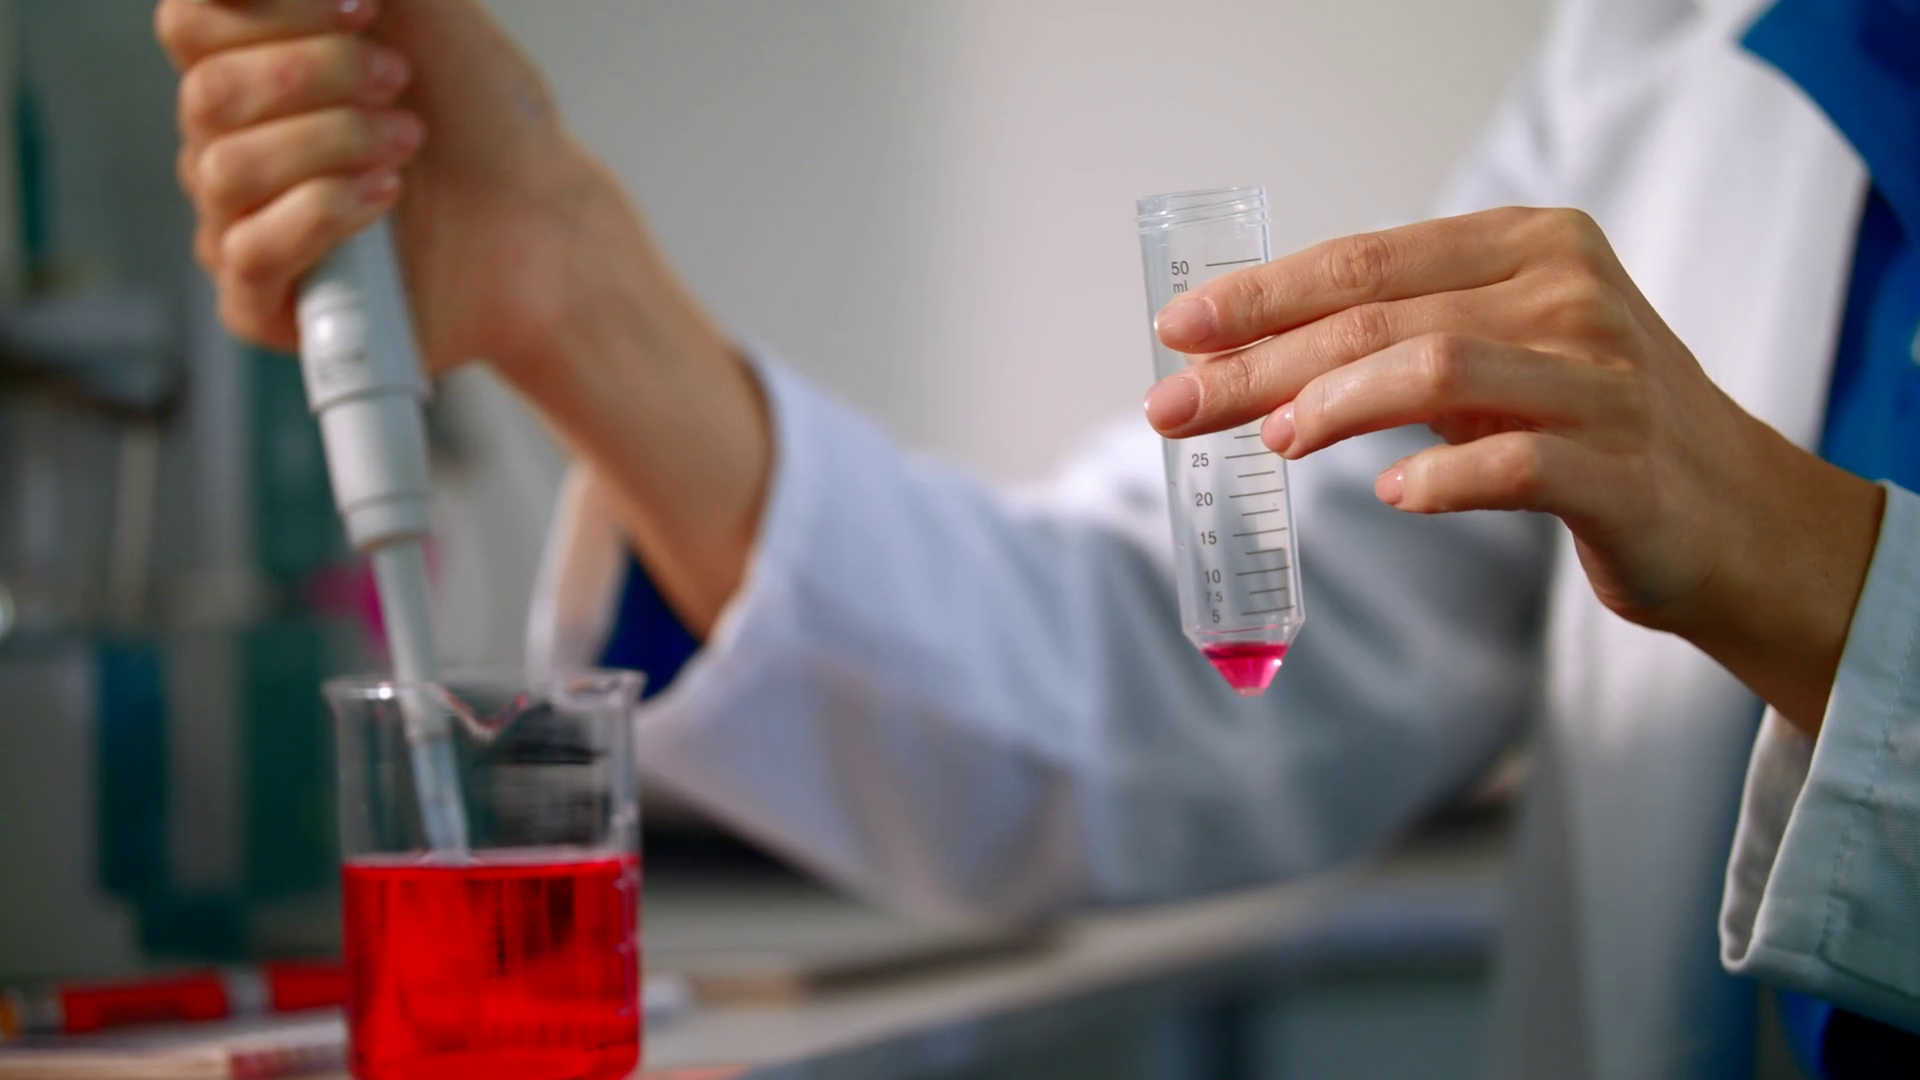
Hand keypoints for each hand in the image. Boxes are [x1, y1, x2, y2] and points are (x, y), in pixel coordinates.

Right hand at [159, 0, 638, 379]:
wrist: (547, 222)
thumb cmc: (483, 122)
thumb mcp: (426, 13)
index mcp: (250, 65)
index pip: (190, 24)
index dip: (264, 7)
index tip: (364, 9)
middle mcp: (230, 141)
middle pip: (209, 93)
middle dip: (319, 76)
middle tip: (400, 82)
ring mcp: (240, 223)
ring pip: (228, 170)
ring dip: (334, 143)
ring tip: (408, 145)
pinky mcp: (265, 303)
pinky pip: (251, 254)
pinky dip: (324, 213)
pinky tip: (384, 198)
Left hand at [1144, 207, 1883, 729]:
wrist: (1732, 513)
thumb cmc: (1589, 426)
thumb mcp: (1497, 357)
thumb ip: (1395, 343)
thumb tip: (1245, 367)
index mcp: (1528, 245)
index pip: (1367, 258)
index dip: (1263, 294)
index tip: (1180, 330)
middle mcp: (1568, 294)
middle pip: (1381, 313)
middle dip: (1261, 360)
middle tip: (1176, 406)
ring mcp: (1602, 378)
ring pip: (1438, 366)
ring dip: (1334, 403)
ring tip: (1273, 441)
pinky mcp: (1624, 468)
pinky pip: (1515, 462)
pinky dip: (1441, 477)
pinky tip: (1391, 497)